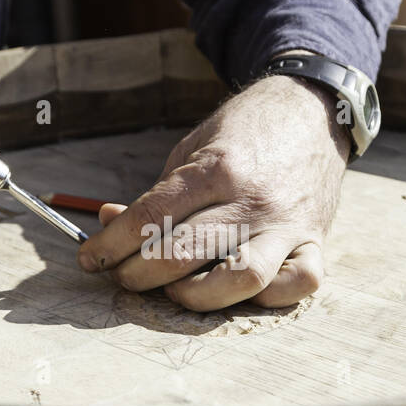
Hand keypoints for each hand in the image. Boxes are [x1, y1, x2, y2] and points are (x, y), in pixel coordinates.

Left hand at [77, 71, 348, 309]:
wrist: (315, 109)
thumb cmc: (246, 131)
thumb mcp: (194, 147)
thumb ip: (157, 193)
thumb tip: (110, 224)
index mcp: (217, 168)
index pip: (150, 216)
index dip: (111, 244)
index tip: (90, 258)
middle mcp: (252, 199)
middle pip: (183, 253)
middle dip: (138, 274)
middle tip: (123, 276)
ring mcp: (287, 225)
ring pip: (241, 279)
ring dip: (196, 295)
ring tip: (174, 290)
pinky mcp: (316, 242)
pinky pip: (298, 285)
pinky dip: (266, 296)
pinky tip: (237, 289)